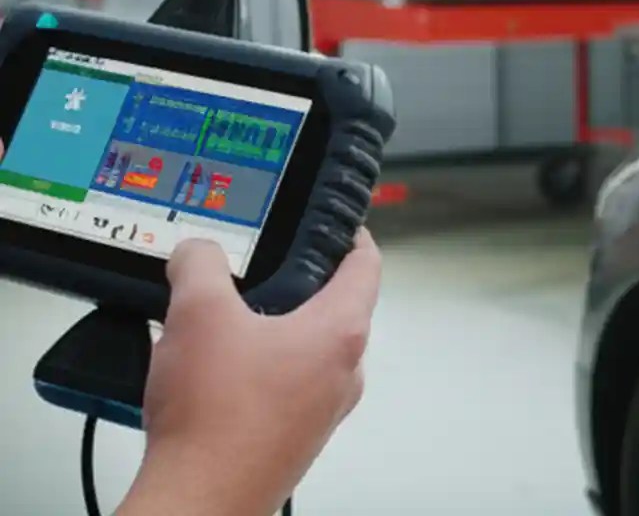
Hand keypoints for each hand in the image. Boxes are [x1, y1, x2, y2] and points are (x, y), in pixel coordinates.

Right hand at [116, 229, 381, 515]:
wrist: (201, 496)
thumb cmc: (216, 417)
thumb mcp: (198, 313)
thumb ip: (200, 264)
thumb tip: (199, 251)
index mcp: (340, 333)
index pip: (366, 266)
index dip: (353, 236)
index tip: (341, 224)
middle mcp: (344, 372)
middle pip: (337, 309)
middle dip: (300, 284)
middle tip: (267, 266)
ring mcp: (323, 408)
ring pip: (308, 351)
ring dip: (274, 331)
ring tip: (227, 319)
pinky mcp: (295, 435)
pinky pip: (286, 387)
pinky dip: (259, 370)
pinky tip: (215, 371)